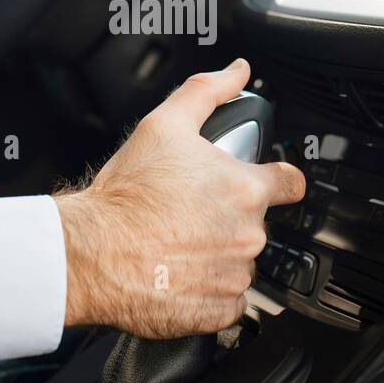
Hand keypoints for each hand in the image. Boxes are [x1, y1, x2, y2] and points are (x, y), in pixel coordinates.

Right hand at [56, 59, 305, 337]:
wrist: (92, 254)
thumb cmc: (126, 197)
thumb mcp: (163, 125)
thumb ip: (206, 92)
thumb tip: (236, 71)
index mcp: (245, 190)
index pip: (291, 183)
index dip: (278, 180)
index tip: (267, 184)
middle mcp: (248, 234)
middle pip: (256, 223)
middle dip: (229, 218)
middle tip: (190, 213)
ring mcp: (234, 275)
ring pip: (240, 262)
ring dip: (219, 255)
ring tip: (179, 245)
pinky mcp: (218, 310)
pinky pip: (227, 302)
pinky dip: (209, 292)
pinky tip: (180, 276)